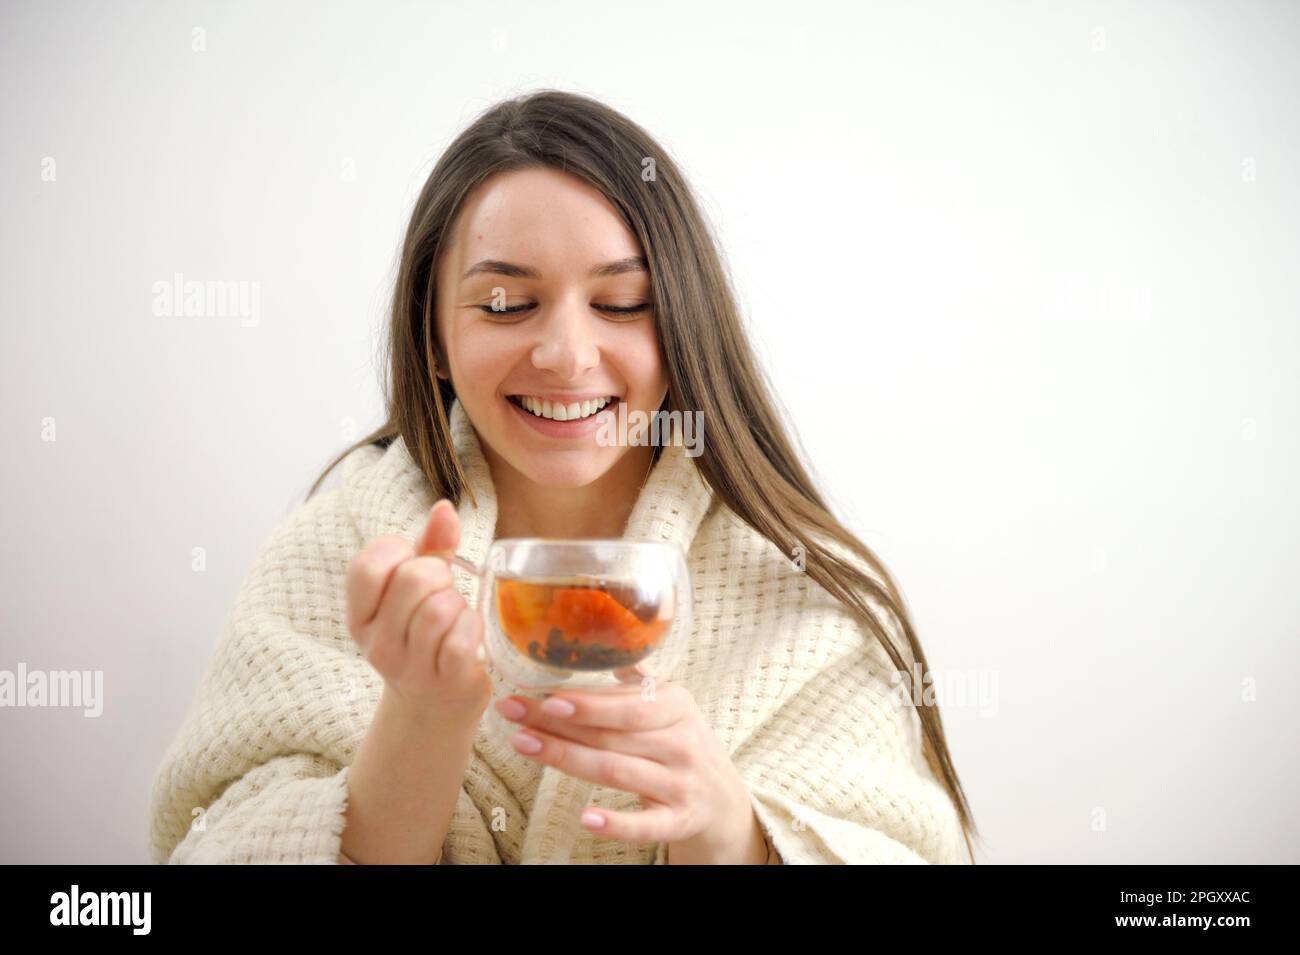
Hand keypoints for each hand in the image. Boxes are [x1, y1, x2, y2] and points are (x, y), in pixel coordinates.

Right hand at [345, 498, 490, 720]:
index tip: (411, 565)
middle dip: (439, 574)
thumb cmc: (427, 635)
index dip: (400, 551)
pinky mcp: (444, 683)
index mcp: (361, 615)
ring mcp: (409, 668)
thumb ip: (430, 546)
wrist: (435, 707)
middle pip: (413, 579)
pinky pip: (461, 640)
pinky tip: (470, 635)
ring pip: (440, 608)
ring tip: (457, 617)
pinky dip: (473, 628)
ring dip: (460, 604)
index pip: (368, 564)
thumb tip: (445, 507)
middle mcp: (377, 644)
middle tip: (444, 592)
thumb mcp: (417, 591)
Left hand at [493, 682, 768, 862]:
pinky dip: (618, 823)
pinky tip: (586, 818)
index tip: (543, 696)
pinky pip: (647, 824)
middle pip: (610, 735)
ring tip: (523, 745)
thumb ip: (640, 682)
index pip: (625, 705)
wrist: (726, 803)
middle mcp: (681, 743)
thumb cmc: (685, 746)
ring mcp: (681, 784)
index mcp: (676, 706)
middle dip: (557, 724)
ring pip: (617, 772)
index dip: (584, 703)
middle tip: (512, 713)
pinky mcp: (680, 821)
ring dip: (566, 759)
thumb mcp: (673, 707)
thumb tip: (607, 643)